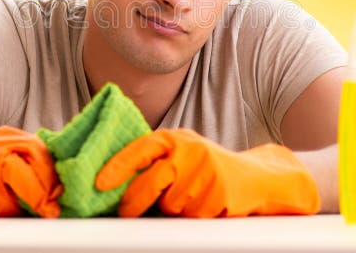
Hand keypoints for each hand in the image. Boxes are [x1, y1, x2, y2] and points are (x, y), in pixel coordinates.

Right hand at [0, 125, 61, 216]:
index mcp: (10, 136)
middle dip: (40, 198)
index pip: (39, 156)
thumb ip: (34, 164)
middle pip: (24, 178)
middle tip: (49, 211)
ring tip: (3, 200)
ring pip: (8, 202)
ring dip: (11, 209)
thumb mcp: (11, 154)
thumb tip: (59, 189)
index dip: (52, 180)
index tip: (59, 197)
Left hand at [96, 129, 319, 217]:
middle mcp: (190, 151)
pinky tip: (206, 204)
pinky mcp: (218, 193)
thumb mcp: (182, 154)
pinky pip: (191, 216)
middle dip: (134, 201)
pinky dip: (193, 216)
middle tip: (126, 211)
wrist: (256, 178)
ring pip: (171, 204)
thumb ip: (155, 161)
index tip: (99, 182)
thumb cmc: (207, 169)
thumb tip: (114, 185)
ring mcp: (206, 172)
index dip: (118, 166)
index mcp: (176, 139)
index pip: (141, 148)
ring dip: (174, 209)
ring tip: (190, 197)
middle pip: (152, 181)